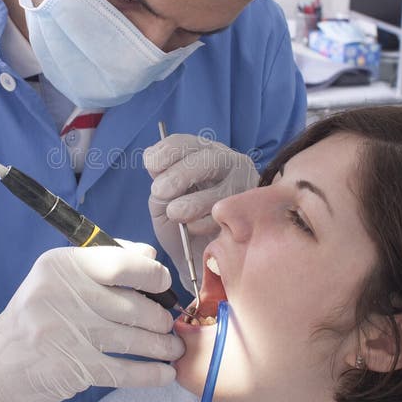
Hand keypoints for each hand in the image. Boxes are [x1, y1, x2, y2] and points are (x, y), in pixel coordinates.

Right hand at [0, 242, 183, 401]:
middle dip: (159, 317)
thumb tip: (152, 257)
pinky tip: (165, 373)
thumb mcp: (62, 276)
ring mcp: (66, 334)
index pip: (119, 264)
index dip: (152, 275)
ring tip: (172, 347)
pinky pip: (124, 371)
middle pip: (132, 305)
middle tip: (168, 323)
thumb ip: (108, 259)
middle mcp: (61, 296)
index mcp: (61, 266)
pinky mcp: (72, 369)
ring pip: (133, 339)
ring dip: (162, 345)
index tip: (164, 284)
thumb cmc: (41, 311)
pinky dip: (151, 374)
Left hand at [144, 134, 258, 293]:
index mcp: (201, 155)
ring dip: (192, 202)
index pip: (186, 144)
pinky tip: (195, 228)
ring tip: (175, 213)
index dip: (167, 151)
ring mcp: (243, 186)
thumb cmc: (180, 223)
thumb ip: (160, 184)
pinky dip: (207, 223)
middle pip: (206, 159)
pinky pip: (229, 215)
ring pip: (220, 187)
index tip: (152, 166)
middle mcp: (226, 163)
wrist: (197, 257)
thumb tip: (157, 168)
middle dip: (180, 174)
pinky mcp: (250, 212)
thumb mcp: (163, 201)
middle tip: (160, 191)